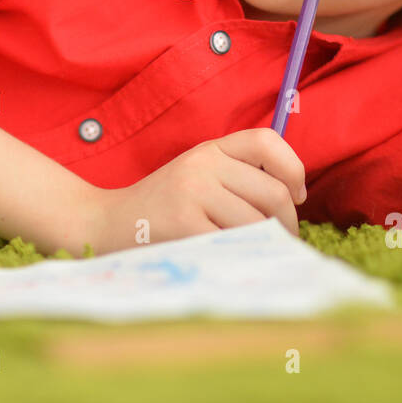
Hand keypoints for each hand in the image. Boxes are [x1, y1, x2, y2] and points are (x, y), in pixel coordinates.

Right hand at [90, 128, 306, 254]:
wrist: (104, 223)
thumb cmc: (161, 207)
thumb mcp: (196, 176)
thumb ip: (236, 176)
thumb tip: (294, 199)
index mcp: (209, 149)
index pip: (266, 142)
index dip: (293, 168)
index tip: (297, 195)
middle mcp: (202, 164)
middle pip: (273, 192)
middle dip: (287, 222)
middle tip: (282, 239)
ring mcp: (192, 193)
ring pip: (257, 222)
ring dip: (265, 244)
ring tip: (256, 253)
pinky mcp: (184, 225)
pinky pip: (234, 243)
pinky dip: (241, 256)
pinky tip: (232, 260)